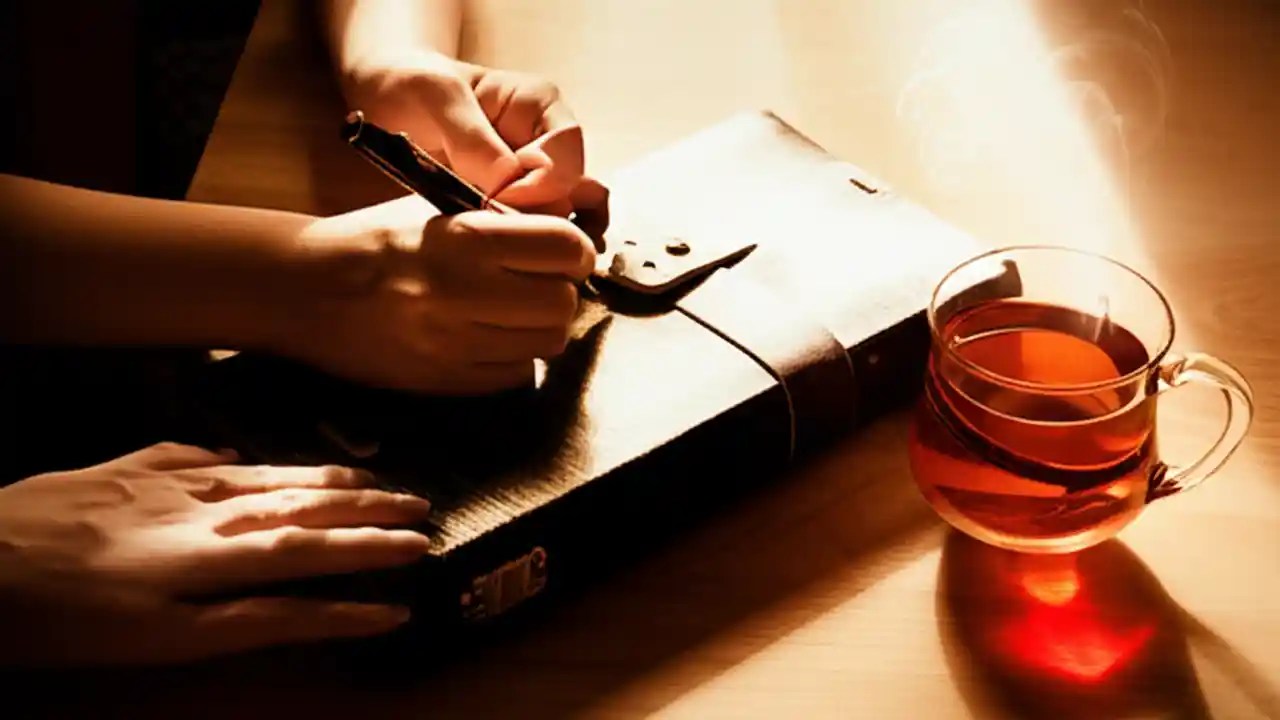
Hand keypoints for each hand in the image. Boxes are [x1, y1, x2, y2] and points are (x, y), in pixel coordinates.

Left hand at [0, 442, 432, 666]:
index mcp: (217, 553)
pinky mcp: (126, 467)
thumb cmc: (62, 619)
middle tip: (419, 506)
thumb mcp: (164, 640)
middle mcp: (204, 507)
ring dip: (321, 478)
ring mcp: (166, 480)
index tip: (418, 556)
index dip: (371, 555)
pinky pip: (196, 454)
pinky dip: (231, 458)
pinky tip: (240, 456)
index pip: (316, 549)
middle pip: (301, 505)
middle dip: (367, 508)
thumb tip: (325, 604)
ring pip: (263, 473)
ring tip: (365, 480)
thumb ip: (255, 618)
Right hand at [282, 194, 595, 393]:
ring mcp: (456, 344)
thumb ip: (503, 220)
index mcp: (466, 239)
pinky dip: (513, 358)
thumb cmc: (376, 241)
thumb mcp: (438, 208)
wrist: (306, 289)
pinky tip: (487, 338)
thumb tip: (568, 234)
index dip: (573, 251)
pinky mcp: (446, 382)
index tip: (563, 253)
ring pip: (545, 345)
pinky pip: (515, 376)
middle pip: (562, 304)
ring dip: (538, 327)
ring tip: (510, 311)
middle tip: (537, 284)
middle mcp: (465, 293)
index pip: (566, 248)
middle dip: (558, 292)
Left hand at [339, 48, 607, 232]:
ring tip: (503, 252)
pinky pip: (534, 236)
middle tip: (495, 233)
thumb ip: (471, 135)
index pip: (566, 156)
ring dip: (538, 241)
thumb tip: (506, 184)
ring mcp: (530, 182)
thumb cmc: (408, 83)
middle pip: (572, 196)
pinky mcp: (509, 210)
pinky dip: (526, 251)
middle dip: (539, 219)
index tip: (496, 199)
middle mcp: (546, 147)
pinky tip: (499, 258)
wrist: (377, 100)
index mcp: (541, 108)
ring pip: (564, 220)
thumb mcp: (434, 94)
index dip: (541, 184)